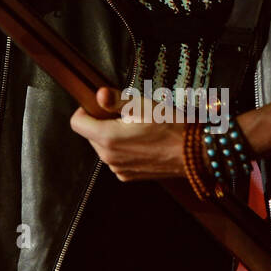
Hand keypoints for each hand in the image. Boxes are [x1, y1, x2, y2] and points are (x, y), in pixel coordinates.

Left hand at [70, 86, 186, 180]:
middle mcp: (109, 157)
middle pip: (90, 135)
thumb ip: (116, 100)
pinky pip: (116, 159)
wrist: (194, 152)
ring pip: (103, 147)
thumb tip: (98, 94)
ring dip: (113, 137)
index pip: (77, 123)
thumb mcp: (143, 105)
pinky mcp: (128, 176)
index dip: (85, 110)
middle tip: (126, 115)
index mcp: (108, 137)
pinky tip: (142, 143)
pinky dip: (123, 150)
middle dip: (102, 123)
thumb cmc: (171, 125)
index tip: (99, 105)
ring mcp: (118, 169)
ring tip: (137, 129)